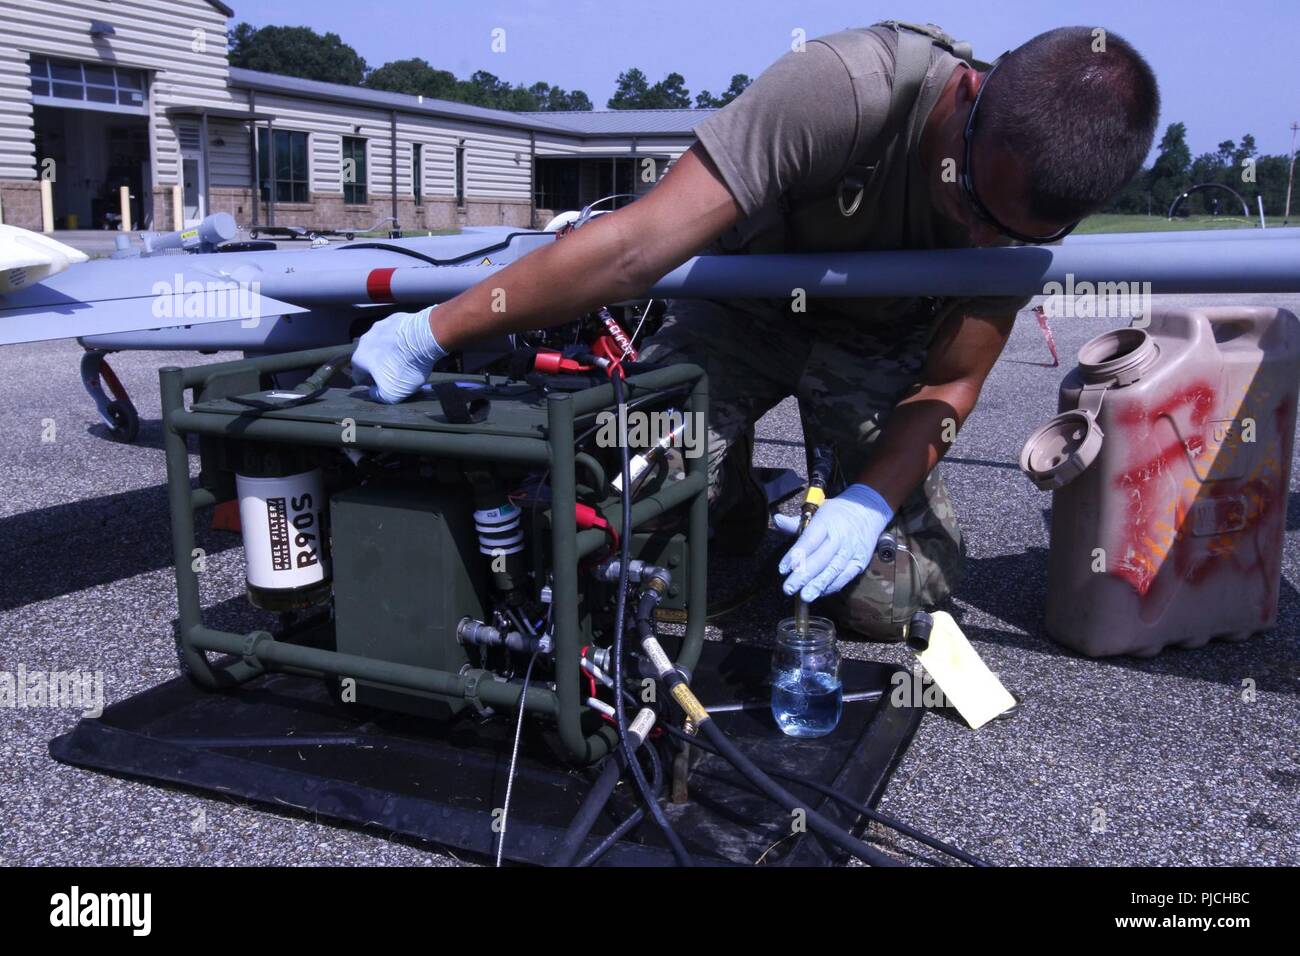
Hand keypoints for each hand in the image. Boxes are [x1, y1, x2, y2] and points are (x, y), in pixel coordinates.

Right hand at [351, 307, 445, 402]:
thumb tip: (373, 391)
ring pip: (381, 343)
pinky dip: (400, 339)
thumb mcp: (391, 393)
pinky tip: (412, 345)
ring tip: (405, 358)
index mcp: (359, 358)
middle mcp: (365, 340)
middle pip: (369, 357)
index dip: (369, 383)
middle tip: (395, 373)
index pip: (358, 375)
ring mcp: (380, 326)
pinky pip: (395, 332)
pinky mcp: (395, 318)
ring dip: (389, 351)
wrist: (424, 338)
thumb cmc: (405, 368)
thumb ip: (377, 396)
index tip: (381, 387)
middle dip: (379, 366)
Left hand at [775, 483, 892, 601]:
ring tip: (805, 596)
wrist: (869, 511)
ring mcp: (851, 551)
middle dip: (804, 575)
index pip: (810, 540)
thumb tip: (777, 520)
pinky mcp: (860, 562)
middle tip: (789, 588)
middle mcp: (840, 537)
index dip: (796, 555)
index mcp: (826, 522)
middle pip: (821, 559)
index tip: (783, 569)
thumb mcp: (817, 511)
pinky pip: (846, 577)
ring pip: (834, 570)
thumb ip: (796, 522)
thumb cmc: (837, 513)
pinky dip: (832, 586)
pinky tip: (819, 593)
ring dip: (818, 585)